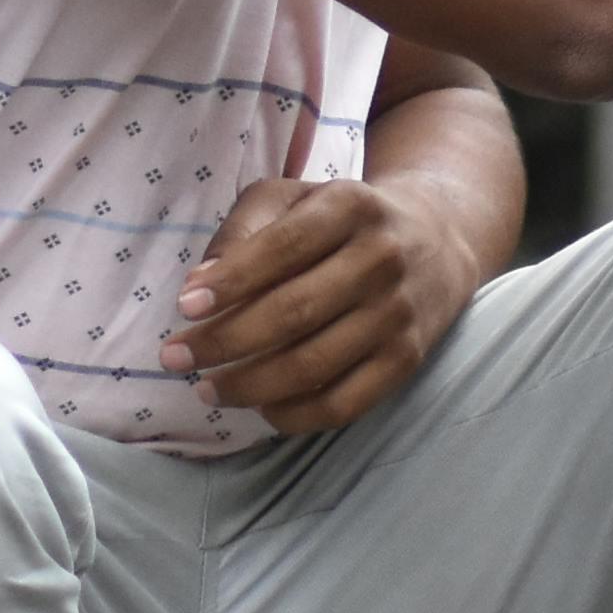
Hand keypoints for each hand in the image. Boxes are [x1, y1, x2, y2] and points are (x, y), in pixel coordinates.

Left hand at [168, 175, 486, 435]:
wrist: (438, 238)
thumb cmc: (344, 221)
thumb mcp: (297, 198)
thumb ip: (246, 228)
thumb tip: (199, 286)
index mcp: (350, 206)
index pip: (284, 247)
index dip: (232, 281)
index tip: (184, 307)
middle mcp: (382, 259)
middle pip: (294, 312)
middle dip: (224, 342)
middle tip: (174, 358)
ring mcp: (398, 314)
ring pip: (314, 365)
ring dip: (249, 386)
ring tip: (207, 389)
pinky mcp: (407, 360)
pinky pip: (345, 404)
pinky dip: (294, 415)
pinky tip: (261, 408)